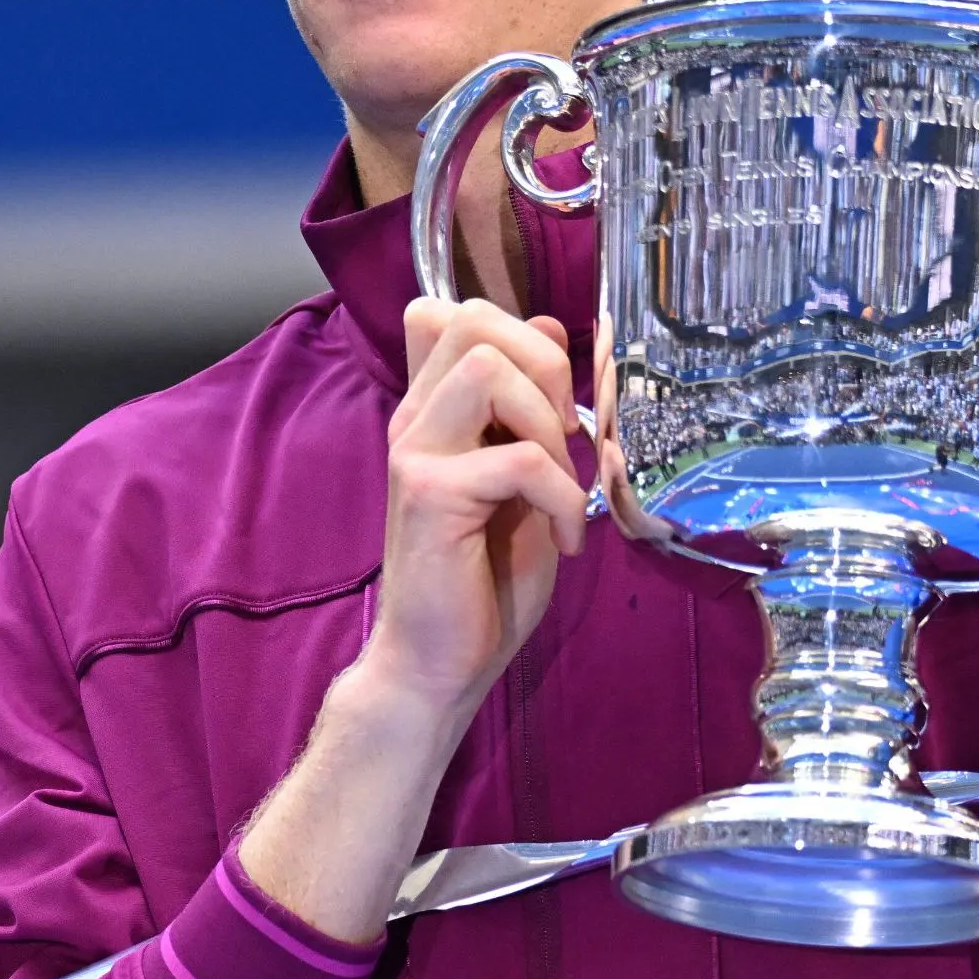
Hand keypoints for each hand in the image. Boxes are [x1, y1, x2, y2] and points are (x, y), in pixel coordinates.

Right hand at [364, 296, 587, 730]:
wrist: (436, 665)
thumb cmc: (480, 581)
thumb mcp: (519, 481)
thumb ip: (525, 410)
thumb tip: (546, 328)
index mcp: (432, 413)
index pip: (449, 313)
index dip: (517, 334)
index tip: (551, 402)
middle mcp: (414, 421)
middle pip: (472, 320)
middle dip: (542, 363)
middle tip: (564, 435)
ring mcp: (415, 453)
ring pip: (486, 369)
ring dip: (547, 423)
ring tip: (559, 485)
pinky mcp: (430, 494)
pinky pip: (520, 458)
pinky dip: (562, 497)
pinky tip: (563, 539)